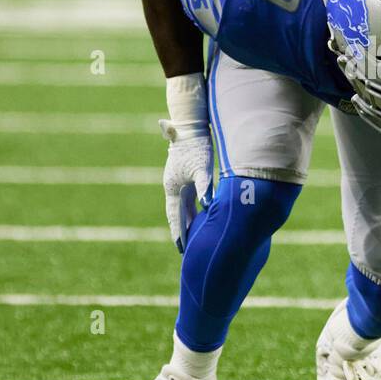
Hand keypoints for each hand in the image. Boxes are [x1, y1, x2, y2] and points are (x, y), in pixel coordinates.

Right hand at [159, 120, 213, 251]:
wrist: (191, 129)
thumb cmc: (197, 148)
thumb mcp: (202, 168)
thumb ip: (205, 187)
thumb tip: (207, 203)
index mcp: (172, 187)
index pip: (174, 215)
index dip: (178, 231)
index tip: (180, 247)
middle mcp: (173, 187)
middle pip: (176, 214)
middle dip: (180, 231)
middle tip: (184, 250)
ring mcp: (179, 183)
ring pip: (183, 208)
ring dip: (187, 222)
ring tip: (192, 240)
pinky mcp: (187, 178)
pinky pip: (189, 199)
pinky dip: (193, 210)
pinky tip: (201, 218)